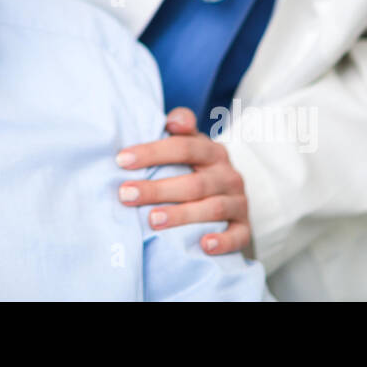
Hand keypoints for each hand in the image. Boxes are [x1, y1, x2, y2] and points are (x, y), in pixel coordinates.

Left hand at [116, 107, 251, 256]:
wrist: (231, 201)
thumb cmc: (198, 170)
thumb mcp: (191, 146)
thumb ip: (180, 129)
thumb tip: (173, 121)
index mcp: (212, 152)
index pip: (183, 147)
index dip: (153, 152)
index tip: (121, 160)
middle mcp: (228, 175)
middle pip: (193, 182)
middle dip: (157, 189)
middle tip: (126, 195)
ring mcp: (238, 202)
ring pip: (212, 208)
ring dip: (182, 215)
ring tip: (152, 220)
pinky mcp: (244, 228)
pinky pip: (237, 235)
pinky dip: (222, 241)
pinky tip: (202, 245)